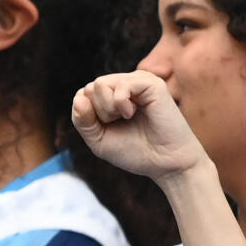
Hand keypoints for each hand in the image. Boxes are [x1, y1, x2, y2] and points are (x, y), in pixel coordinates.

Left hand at [72, 72, 207, 183]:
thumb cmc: (136, 152)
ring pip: (100, 84)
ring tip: (127, 117)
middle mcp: (125, 85)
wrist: (166, 163)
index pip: (84, 94)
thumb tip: (79, 98)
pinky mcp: (151, 83)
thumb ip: (82, 121)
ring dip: (107, 108)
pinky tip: (132, 113)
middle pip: (90, 88)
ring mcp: (138, 82)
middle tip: (120, 123)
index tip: (107, 128)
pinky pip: (121, 84)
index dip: (88, 115)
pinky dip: (120, 103)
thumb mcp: (99, 140)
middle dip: (98, 112)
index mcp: (113, 95)